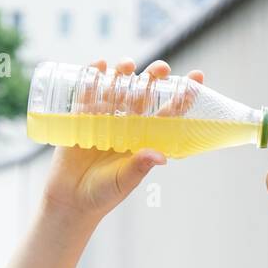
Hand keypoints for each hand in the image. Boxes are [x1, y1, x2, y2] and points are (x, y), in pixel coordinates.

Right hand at [40, 57, 205, 220]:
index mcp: (144, 139)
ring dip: (124, 72)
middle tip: (161, 69)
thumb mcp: (123, 182)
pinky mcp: (81, 118)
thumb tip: (161, 156)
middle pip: (144, 94)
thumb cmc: (102, 195)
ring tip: (127, 65)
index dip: (182, 95)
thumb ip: (139, 167)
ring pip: (117, 88)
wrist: (70, 202)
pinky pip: (87, 93)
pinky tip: (98, 66)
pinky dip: (91, 77)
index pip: (168, 112)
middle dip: (153, 77)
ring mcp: (104, 119)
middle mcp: (127, 125)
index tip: (197, 76)